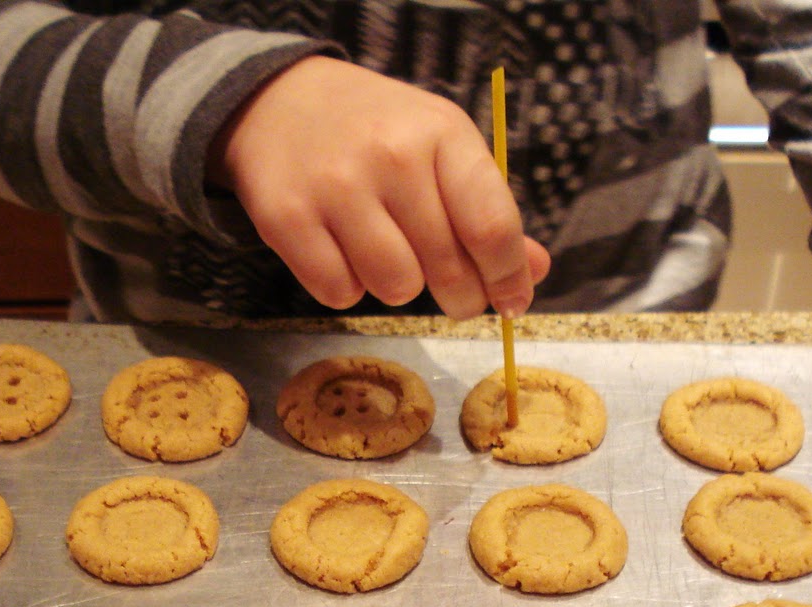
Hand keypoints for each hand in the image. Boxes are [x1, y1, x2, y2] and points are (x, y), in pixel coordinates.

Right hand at [208, 57, 549, 319]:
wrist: (278, 101)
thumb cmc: (376, 131)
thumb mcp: (440, 147)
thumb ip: (486, 210)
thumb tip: (533, 273)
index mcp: (442, 133)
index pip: (492, 226)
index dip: (508, 277)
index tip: (512, 301)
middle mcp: (392, 156)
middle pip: (447, 267)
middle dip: (461, 297)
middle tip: (457, 298)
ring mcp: (336, 187)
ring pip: (394, 288)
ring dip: (396, 287)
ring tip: (386, 255)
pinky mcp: (286, 218)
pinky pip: (339, 293)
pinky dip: (347, 288)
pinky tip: (342, 253)